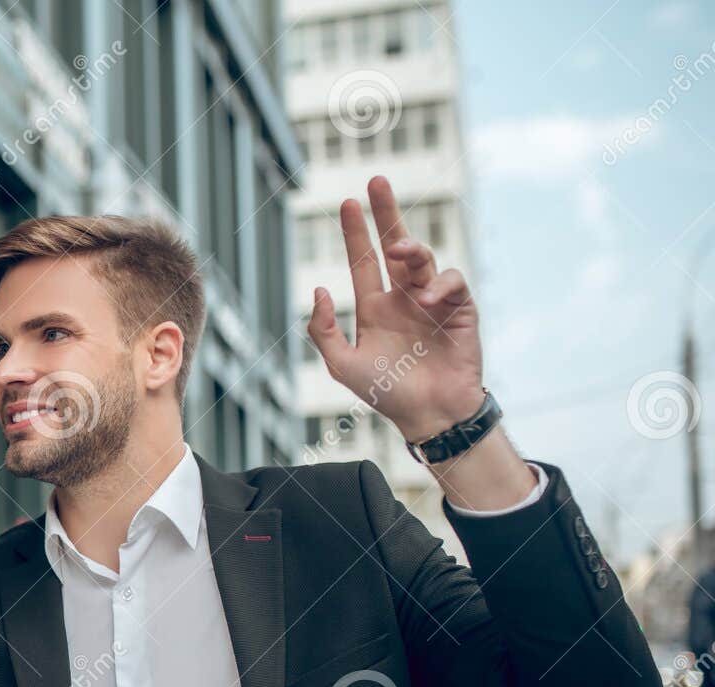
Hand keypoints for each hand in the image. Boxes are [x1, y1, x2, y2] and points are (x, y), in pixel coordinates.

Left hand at [308, 175, 483, 443]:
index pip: (364, 261)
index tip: (348, 202)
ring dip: (411, 249)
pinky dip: (439, 285)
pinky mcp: (460, 309)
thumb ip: (324, 330)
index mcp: (375, 307)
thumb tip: (318, 289)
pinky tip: (426, 300)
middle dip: (386, 212)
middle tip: (376, 181)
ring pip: (423, 258)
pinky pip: (451, 282)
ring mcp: (432, 301)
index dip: (356, 233)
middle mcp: (403, 297)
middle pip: (396, 245)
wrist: (430, 414)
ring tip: (399, 251)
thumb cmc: (386, 393)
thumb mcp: (343, 364)